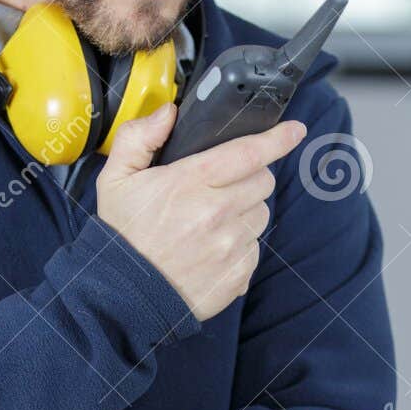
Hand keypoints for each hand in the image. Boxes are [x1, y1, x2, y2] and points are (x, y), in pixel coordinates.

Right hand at [97, 103, 306, 322]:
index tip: (295, 130)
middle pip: (262, 181)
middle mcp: (216, 213)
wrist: (122, 297)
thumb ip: (138, 138)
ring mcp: (230, 246)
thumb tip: (169, 112)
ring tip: (210, 222)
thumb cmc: (123, 235)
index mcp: (190, 183)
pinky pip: (255, 248)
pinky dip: (240, 245)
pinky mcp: (238, 274)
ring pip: (262, 214)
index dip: (277, 139)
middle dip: (248, 177)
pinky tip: (211, 249)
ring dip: (245, 211)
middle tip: (219, 187)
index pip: (248, 152)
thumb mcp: (115, 179)